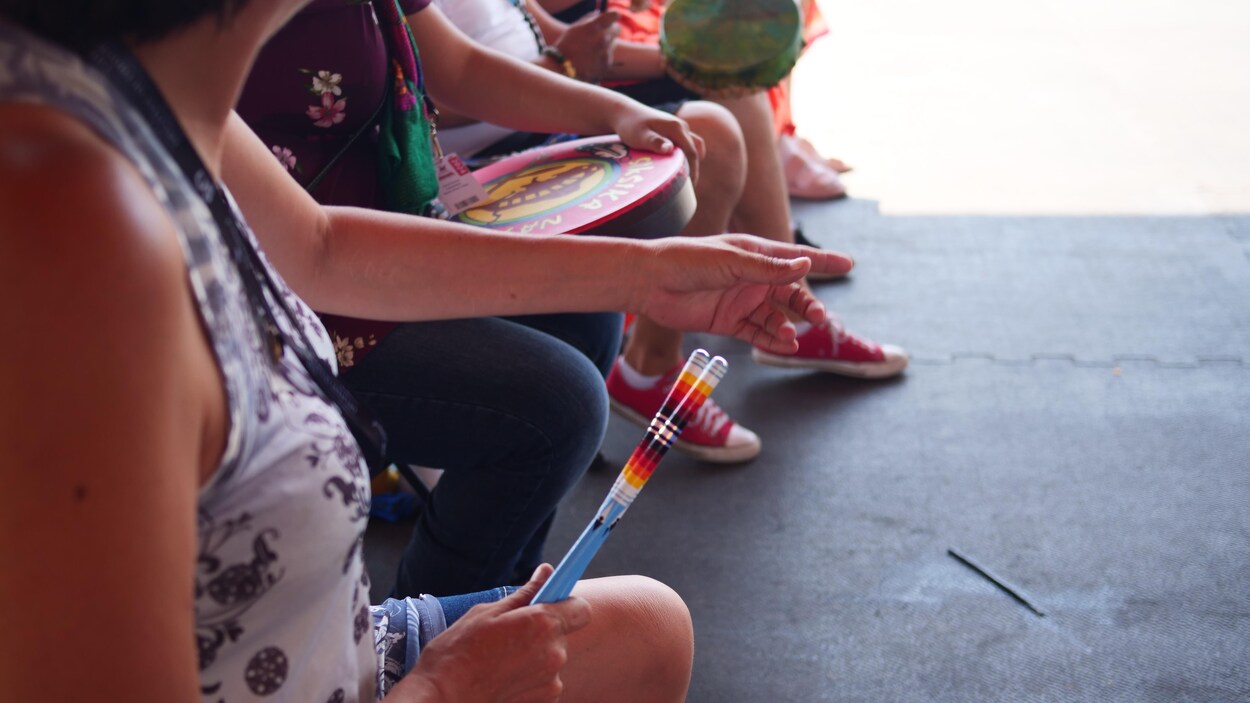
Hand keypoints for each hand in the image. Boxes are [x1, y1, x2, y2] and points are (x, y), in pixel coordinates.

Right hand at [401, 565, 590, 702]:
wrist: (443, 697)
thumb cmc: (459, 652)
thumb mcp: (488, 613)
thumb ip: (525, 593)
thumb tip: (547, 572)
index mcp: (543, 624)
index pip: (580, 609)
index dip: (566, 604)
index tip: (552, 603)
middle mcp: (554, 654)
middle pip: (562, 634)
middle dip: (543, 630)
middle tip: (512, 633)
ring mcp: (551, 682)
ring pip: (551, 658)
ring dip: (535, 655)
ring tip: (502, 659)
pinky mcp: (545, 702)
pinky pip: (545, 681)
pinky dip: (530, 677)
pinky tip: (504, 677)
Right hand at [554, 10, 619, 82]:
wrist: (561, 69)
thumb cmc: (565, 46)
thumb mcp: (574, 28)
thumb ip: (588, 19)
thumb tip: (598, 14)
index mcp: (595, 26)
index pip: (614, 15)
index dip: (612, 16)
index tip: (610, 19)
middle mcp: (603, 38)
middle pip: (616, 29)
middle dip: (610, 30)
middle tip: (600, 35)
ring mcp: (606, 52)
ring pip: (613, 43)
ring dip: (606, 44)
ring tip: (591, 50)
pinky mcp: (607, 65)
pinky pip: (609, 57)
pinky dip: (602, 58)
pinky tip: (591, 61)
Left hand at [609, 105, 705, 185]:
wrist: (622, 112)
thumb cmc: (629, 125)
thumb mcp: (640, 136)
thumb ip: (654, 142)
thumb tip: (670, 149)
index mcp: (676, 128)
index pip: (691, 152)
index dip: (693, 171)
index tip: (689, 187)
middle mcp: (681, 126)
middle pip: (694, 150)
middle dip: (693, 169)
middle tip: (688, 187)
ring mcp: (678, 126)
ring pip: (692, 146)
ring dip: (692, 161)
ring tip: (686, 178)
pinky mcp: (673, 129)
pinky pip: (686, 143)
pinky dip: (687, 155)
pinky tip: (681, 166)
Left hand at [635, 234, 855, 353]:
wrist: (650, 281)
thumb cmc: (688, 260)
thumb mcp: (732, 261)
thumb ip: (768, 268)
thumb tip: (805, 265)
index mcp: (756, 253)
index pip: (796, 257)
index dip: (823, 261)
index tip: (849, 264)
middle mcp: (753, 277)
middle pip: (790, 293)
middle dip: (807, 305)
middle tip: (819, 317)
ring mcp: (742, 300)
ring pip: (776, 316)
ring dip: (788, 326)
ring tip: (793, 336)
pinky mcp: (729, 321)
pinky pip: (758, 333)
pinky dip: (772, 340)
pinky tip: (784, 344)